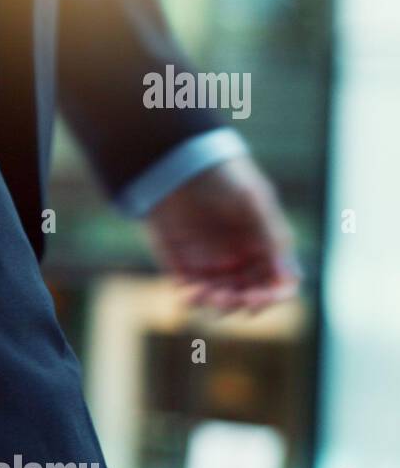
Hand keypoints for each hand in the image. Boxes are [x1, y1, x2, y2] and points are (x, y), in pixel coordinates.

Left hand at [144, 155, 299, 312]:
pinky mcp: (183, 263)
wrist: (179, 163)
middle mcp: (241, 259)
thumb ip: (270, 237)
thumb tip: (289, 278)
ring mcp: (212, 263)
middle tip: (233, 299)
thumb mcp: (252, 202)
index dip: (274, 296)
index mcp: (265, 245)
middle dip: (244, 302)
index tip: (263, 299)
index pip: (278, 281)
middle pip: (250, 295)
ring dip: (218, 304)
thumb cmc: (223, 177)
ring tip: (210, 296)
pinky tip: (189, 295)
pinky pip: (191, 290)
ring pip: (221, 297)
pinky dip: (192, 298)